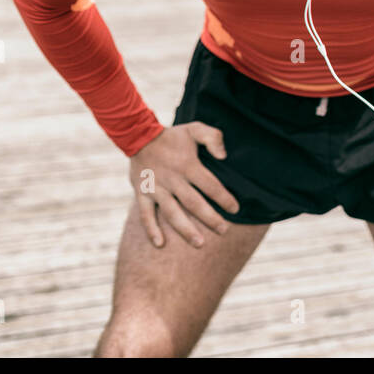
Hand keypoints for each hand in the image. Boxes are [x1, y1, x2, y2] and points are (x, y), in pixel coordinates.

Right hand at [128, 121, 240, 249]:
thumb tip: (224, 156)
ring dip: (185, 229)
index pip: (210, 185)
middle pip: (194, 203)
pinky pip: (146, 214)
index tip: (235, 210)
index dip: (224, 198)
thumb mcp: (194, 129)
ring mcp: (156, 188)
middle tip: (224, 230)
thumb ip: (213, 138)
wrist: (138, 135)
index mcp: (187, 165)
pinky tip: (160, 244)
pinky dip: (151, 229)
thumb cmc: (172, 136)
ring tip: (199, 243)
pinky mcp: (142, 193)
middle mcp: (172, 179)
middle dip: (210, 219)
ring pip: (172, 213)